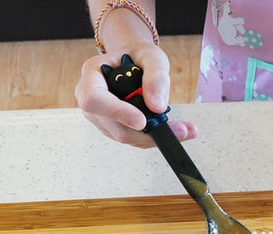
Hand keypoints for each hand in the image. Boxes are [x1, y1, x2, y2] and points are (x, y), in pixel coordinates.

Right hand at [75, 42, 197, 147]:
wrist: (134, 62)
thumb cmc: (138, 55)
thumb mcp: (152, 56)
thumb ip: (156, 77)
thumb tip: (157, 106)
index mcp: (92, 74)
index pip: (94, 99)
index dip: (117, 112)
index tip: (141, 120)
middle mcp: (89, 98)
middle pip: (113, 126)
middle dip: (146, 133)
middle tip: (179, 130)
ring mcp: (99, 116)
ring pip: (124, 137)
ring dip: (153, 137)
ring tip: (184, 130)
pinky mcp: (111, 128)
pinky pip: (131, 138)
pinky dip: (152, 137)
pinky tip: (172, 130)